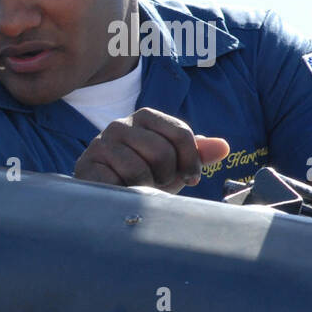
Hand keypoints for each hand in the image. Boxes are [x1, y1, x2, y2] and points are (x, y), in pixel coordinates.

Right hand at [74, 108, 229, 193]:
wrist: (107, 195)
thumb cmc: (143, 176)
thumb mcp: (175, 165)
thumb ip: (197, 154)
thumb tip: (223, 147)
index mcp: (145, 117)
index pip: (181, 133)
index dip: (192, 160)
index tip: (190, 178)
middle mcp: (120, 124)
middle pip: (161, 151)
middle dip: (166, 175)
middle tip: (158, 183)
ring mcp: (100, 143)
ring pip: (139, 168)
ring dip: (146, 186)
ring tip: (140, 188)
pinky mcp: (87, 164)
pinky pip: (117, 180)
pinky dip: (126, 191)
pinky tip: (122, 191)